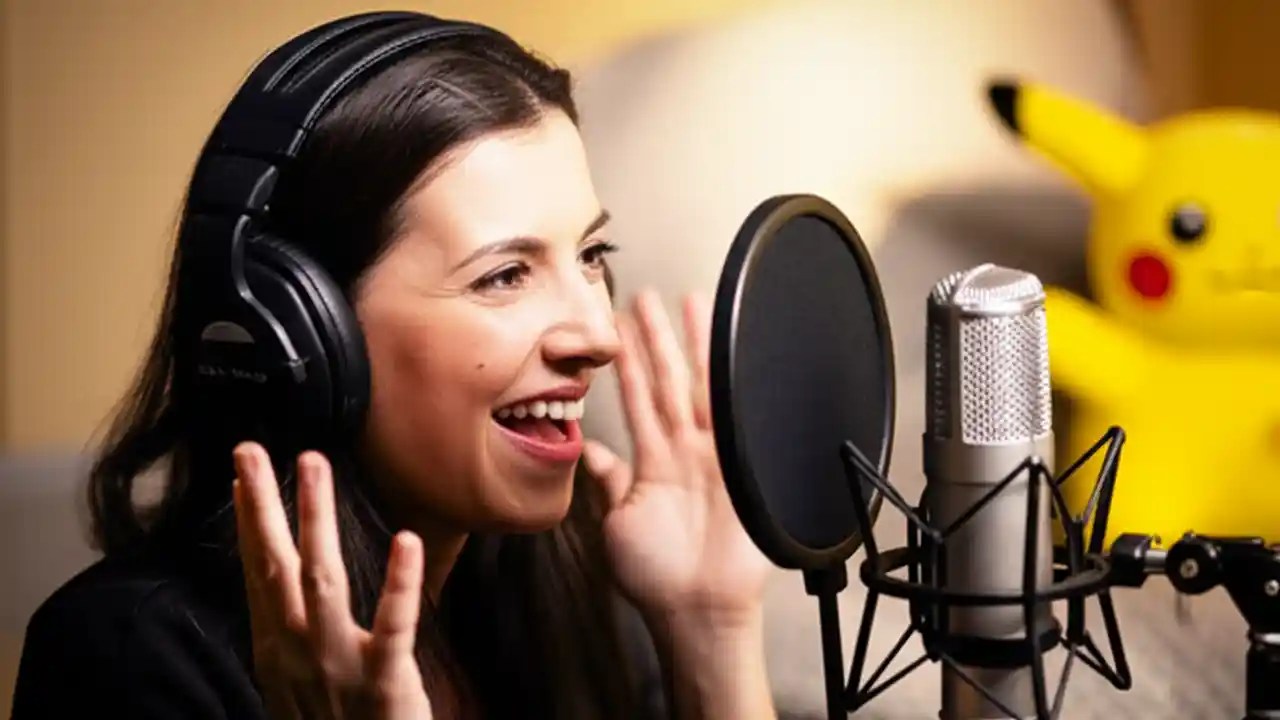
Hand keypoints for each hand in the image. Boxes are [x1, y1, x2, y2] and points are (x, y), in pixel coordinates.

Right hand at [232, 442, 431, 719]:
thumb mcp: (301, 682)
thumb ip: (296, 633)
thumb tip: (287, 587)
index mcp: (281, 650)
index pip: (258, 573)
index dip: (249, 521)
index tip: (242, 472)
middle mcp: (300, 652)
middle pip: (275, 566)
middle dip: (263, 506)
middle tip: (253, 450)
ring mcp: (338, 667)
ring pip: (324, 580)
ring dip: (315, 520)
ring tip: (314, 464)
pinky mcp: (383, 685)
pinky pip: (394, 626)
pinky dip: (401, 583)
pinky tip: (408, 540)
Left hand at [582, 289, 772, 629]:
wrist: (695, 611)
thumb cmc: (657, 577)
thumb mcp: (618, 523)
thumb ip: (609, 482)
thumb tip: (589, 452)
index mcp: (652, 464)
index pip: (638, 400)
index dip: (629, 363)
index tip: (619, 328)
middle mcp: (681, 454)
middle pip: (669, 383)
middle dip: (659, 340)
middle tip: (649, 298)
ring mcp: (710, 459)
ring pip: (698, 391)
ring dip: (692, 350)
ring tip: (690, 307)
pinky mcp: (736, 471)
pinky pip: (731, 423)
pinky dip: (729, 391)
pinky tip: (729, 357)